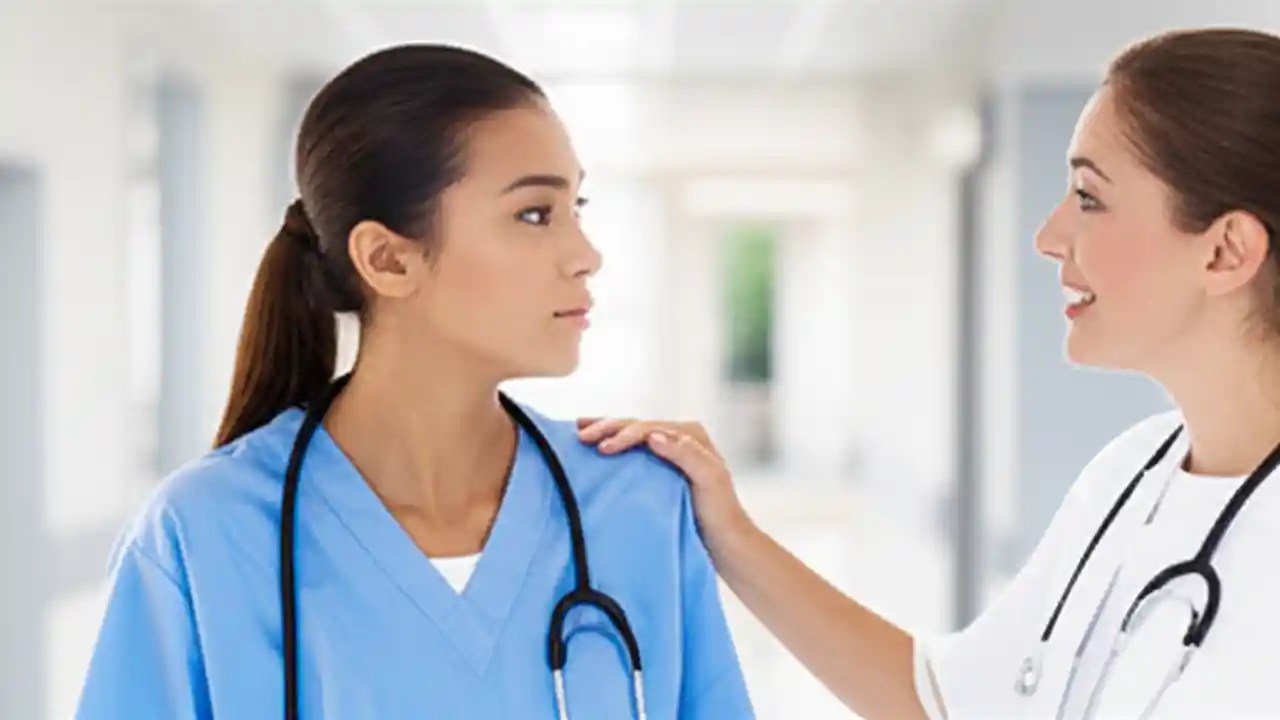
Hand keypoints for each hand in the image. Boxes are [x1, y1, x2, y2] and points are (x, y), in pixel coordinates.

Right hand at [576, 416, 751, 543]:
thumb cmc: (719, 513)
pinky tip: (595, 443)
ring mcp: (668, 452)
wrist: (723, 541)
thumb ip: (686, 454)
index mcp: (690, 434)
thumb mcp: (709, 480)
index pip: (649, 427)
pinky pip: (632, 450)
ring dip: (605, 431)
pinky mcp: (659, 468)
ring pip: (630, 434)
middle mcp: (679, 437)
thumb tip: (654, 435)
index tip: (602, 449)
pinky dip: (612, 443)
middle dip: (607, 428)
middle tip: (581, 436)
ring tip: (579, 430)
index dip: (623, 434)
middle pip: (636, 426)